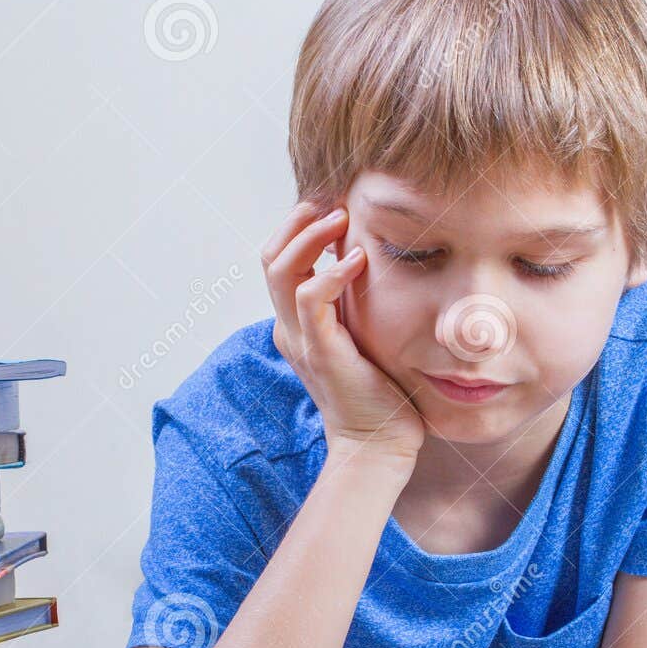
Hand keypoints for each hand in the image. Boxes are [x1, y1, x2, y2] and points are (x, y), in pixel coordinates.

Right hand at [262, 202, 425, 465]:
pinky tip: (357, 260)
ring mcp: (300, 339)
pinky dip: (331, 272)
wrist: (376, 443)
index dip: (297, 228)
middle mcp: (288, 329)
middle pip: (269, 258)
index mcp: (294, 324)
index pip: (277, 261)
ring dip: (309, 237)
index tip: (331, 208)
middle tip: (332, 204)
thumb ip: (353, 304)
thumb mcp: (360, 336)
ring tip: (341, 219)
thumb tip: (368, 260)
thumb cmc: (377, 392)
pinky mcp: (320, 351)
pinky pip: (311, 298)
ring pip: (280, 270)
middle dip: (297, 223)